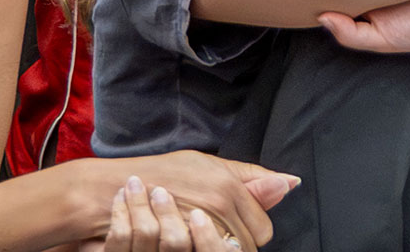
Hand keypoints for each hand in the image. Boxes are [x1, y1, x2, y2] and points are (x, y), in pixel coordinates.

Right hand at [73, 156, 289, 251]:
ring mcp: (197, 229)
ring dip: (222, 250)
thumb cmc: (165, 173)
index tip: (241, 225)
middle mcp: (217, 208)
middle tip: (225, 234)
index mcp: (227, 188)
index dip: (254, 229)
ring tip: (210, 241)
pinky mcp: (180, 242)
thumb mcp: (210, 165)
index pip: (262, 227)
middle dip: (240, 243)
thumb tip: (289, 183)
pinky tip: (195, 246)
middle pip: (248, 246)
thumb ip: (250, 177)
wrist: (120, 190)